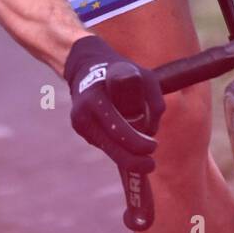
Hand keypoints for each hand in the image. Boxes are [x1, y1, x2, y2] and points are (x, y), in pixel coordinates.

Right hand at [63, 35, 165, 172]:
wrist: (87, 67)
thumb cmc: (121, 71)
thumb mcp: (145, 77)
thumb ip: (154, 102)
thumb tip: (150, 130)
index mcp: (95, 99)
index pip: (117, 130)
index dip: (137, 143)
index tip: (153, 146)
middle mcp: (82, 114)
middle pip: (110, 147)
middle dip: (132, 161)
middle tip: (150, 165)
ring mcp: (79, 123)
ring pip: (107, 148)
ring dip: (126, 153)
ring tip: (143, 154)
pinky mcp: (81, 129)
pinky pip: (103, 143)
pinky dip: (117, 144)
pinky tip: (126, 138)